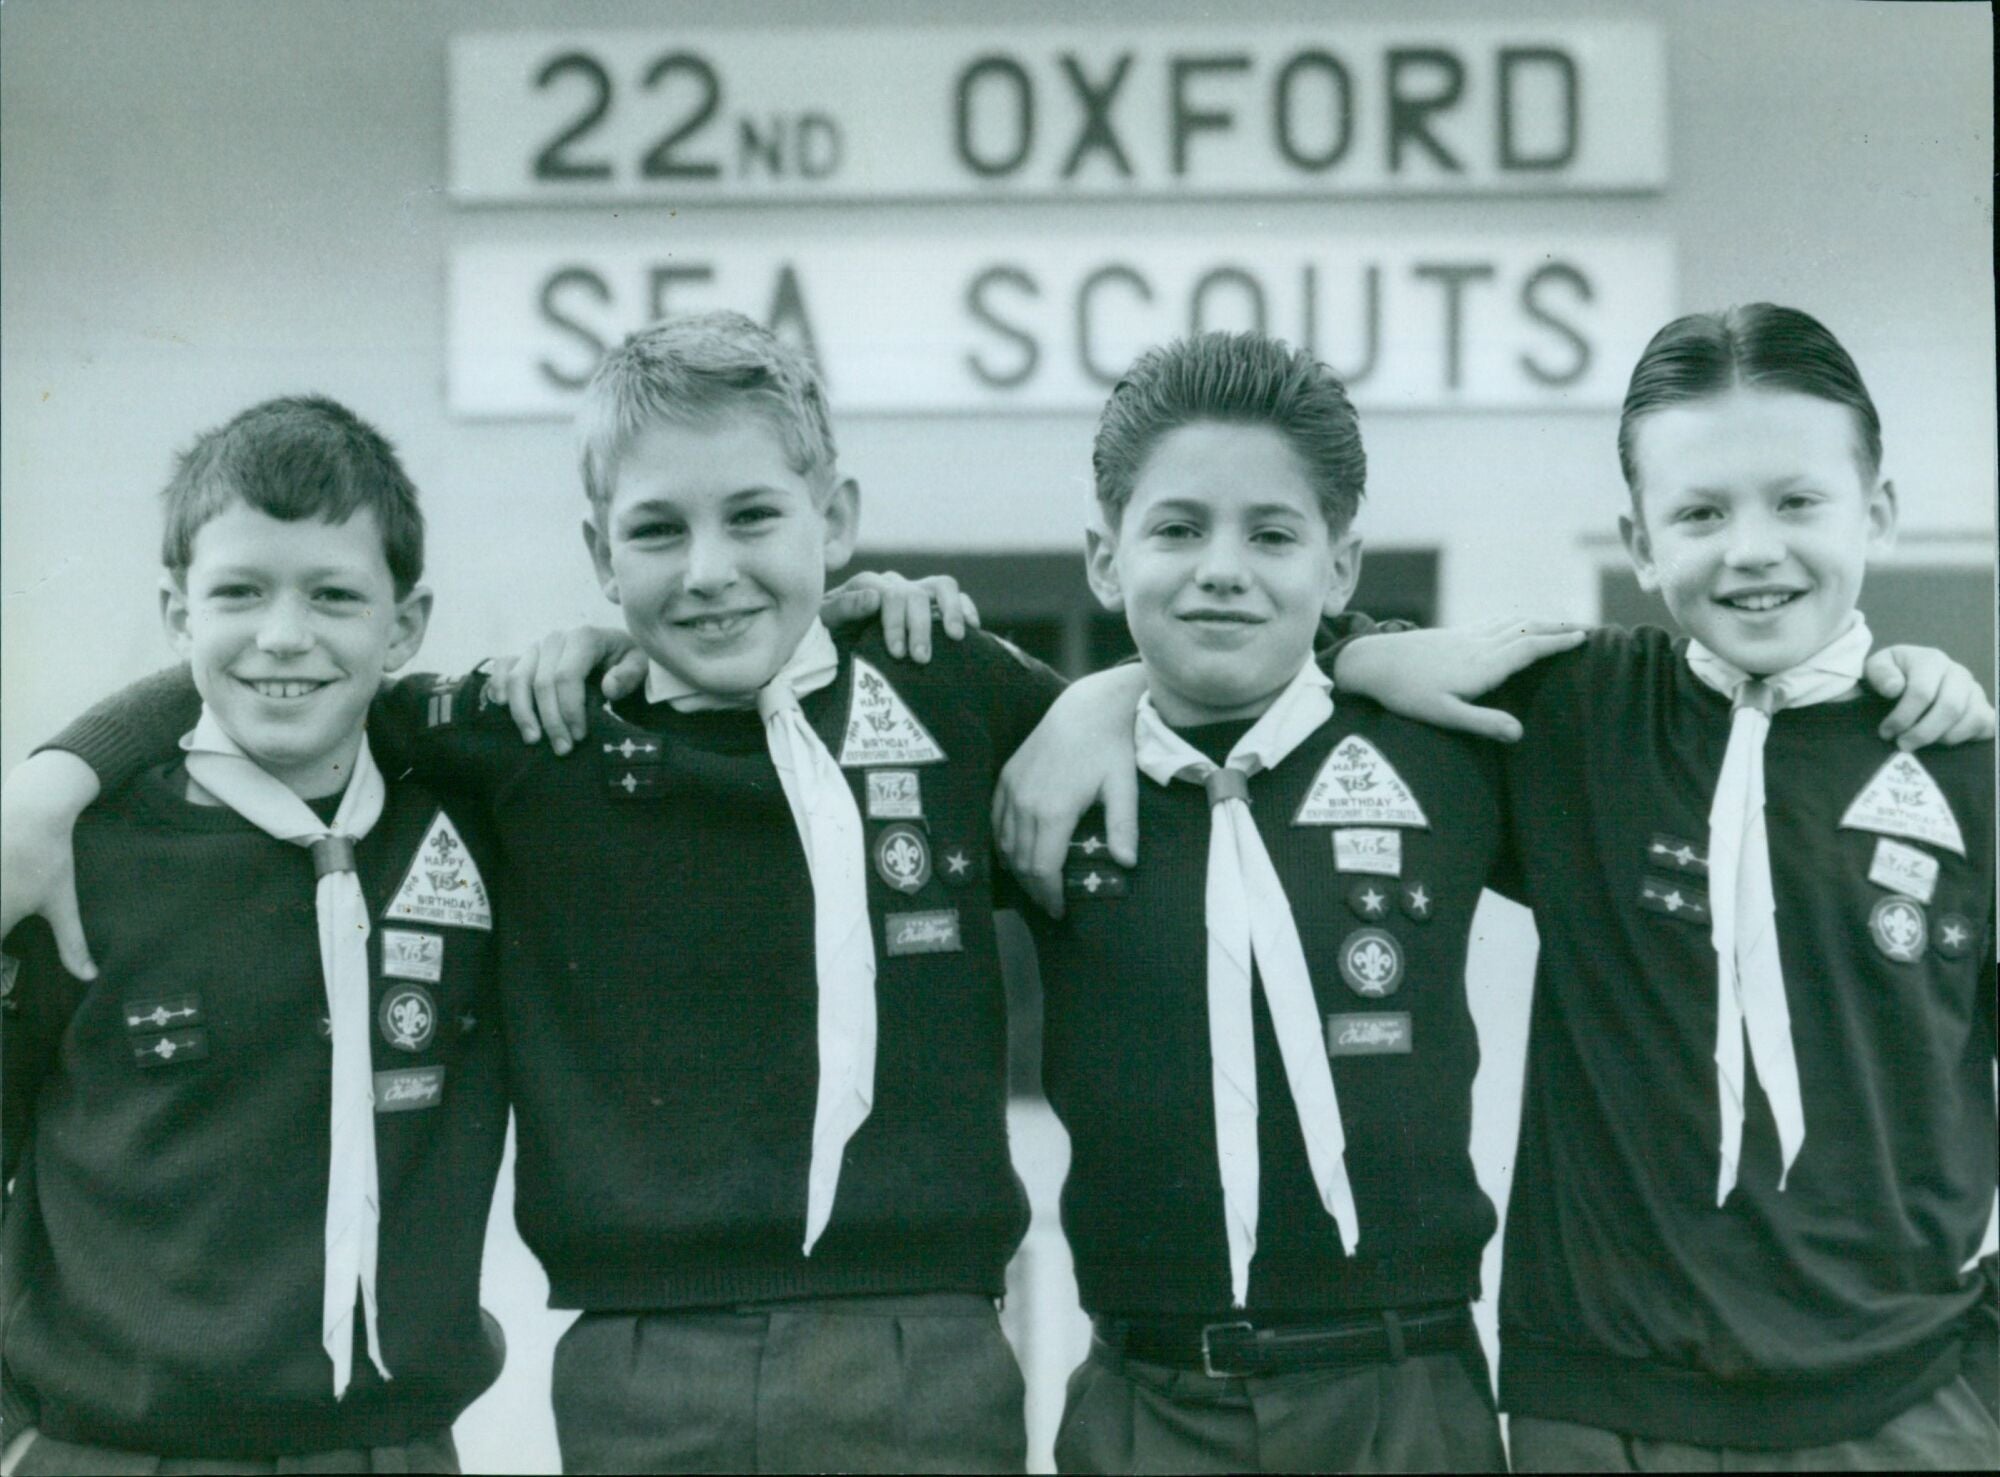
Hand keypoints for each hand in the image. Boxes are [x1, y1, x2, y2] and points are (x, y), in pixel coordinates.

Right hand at [1, 751, 101, 978]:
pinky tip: (6, 885)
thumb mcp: (62, 902)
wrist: (32, 809)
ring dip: (2, 908)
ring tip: (14, 894)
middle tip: (12, 928)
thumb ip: (72, 942)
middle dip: (2, 940)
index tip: (5, 980)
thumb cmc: (49, 857)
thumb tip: (89, 977)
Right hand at [488, 626, 640, 754]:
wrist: (615, 650)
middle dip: (551, 721)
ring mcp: (535, 646)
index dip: (569, 710)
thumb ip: (630, 674)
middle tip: (562, 749)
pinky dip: (497, 687)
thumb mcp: (640, 665)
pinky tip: (502, 707)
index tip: (579, 736)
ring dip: (522, 713)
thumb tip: (608, 688)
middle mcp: (555, 638)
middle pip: (541, 683)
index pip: (566, 677)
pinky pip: (502, 667)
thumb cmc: (627, 660)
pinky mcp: (523, 655)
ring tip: (533, 740)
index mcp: (584, 636)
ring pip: (516, 679)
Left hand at [822, 572, 979, 661]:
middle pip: (915, 595)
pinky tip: (972, 629)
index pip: (887, 594)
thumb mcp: (824, 622)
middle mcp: (894, 585)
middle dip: (920, 627)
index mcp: (866, 586)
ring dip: (950, 611)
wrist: (834, 641)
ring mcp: (916, 592)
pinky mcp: (932, 604)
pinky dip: (965, 608)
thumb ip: (843, 608)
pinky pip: (955, 596)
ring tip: (955, 637)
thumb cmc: (826, 633)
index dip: (894, 623)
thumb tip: (874, 598)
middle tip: (921, 659)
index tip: (897, 652)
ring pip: (942, 586)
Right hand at [993, 665, 1147, 916]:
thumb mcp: (1123, 787)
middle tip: (1050, 905)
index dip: (1049, 896)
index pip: (1042, 869)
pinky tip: (1016, 855)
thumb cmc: (1110, 747)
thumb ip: (1122, 826)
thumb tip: (1126, 863)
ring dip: (1018, 870)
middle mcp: (1025, 803)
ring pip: (1005, 845)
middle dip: (1035, 889)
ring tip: (1037, 884)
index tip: (1060, 912)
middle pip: (1021, 863)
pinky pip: (995, 822)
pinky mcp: (1005, 778)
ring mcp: (1011, 789)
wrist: (1087, 708)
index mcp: (1054, 810)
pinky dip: (1003, 844)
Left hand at [1331, 621, 1586, 740]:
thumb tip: (1520, 733)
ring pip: (1512, 623)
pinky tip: (1515, 623)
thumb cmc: (1407, 693)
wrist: (1373, 661)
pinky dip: (1515, 620)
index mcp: (1483, 665)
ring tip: (1559, 624)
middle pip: (1526, 629)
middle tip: (1584, 628)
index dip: (1557, 642)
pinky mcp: (1454, 634)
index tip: (1583, 637)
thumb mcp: (1444, 715)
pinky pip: (1495, 622)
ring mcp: (1467, 636)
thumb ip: (1483, 723)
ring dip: (1538, 622)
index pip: (1529, 648)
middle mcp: (1479, 645)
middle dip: (1556, 628)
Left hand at [1867, 646, 1996, 749]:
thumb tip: (1894, 689)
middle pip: (1950, 708)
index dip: (1902, 717)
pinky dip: (1968, 737)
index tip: (1886, 732)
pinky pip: (1986, 724)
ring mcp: (1974, 690)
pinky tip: (1944, 739)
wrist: (1910, 673)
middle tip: (1903, 745)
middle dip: (1923, 732)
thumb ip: (1880, 673)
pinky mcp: (1984, 706)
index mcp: (1931, 660)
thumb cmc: (1893, 673)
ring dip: (1943, 737)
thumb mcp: (1878, 667)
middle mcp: (1958, 673)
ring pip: (1971, 719)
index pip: (1922, 693)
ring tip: (1921, 742)